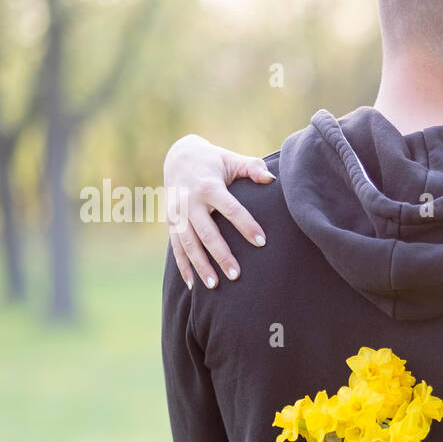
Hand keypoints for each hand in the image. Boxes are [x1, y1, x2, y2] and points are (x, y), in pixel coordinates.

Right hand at [164, 134, 274, 290]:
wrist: (178, 156)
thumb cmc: (214, 161)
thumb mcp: (231, 160)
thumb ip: (252, 168)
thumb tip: (271, 179)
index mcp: (209, 186)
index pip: (230, 208)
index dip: (246, 225)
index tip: (262, 242)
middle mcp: (190, 201)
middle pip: (206, 232)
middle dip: (221, 254)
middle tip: (236, 275)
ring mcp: (178, 213)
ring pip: (188, 243)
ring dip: (200, 265)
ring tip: (215, 285)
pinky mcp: (171, 222)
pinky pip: (176, 247)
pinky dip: (183, 266)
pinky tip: (192, 284)